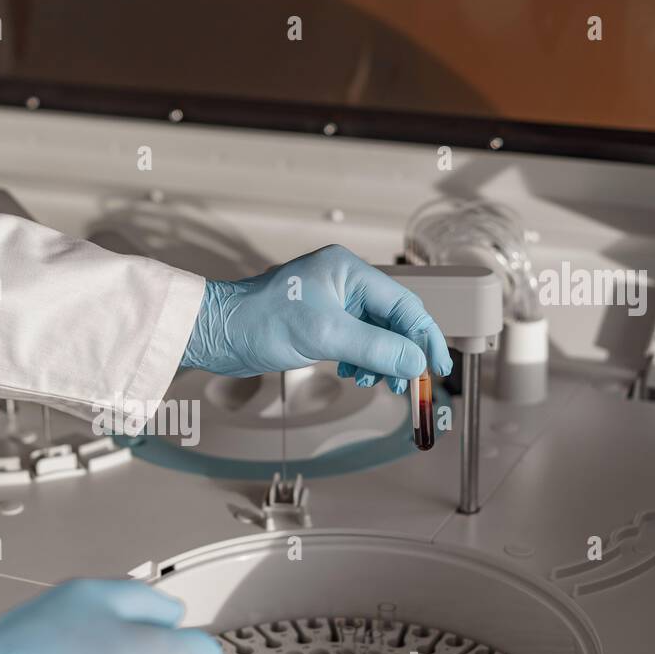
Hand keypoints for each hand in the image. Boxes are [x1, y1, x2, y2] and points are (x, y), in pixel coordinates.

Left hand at [182, 244, 454, 392]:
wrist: (217, 333)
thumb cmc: (259, 322)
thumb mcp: (325, 336)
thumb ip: (376, 347)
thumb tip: (414, 361)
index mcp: (349, 271)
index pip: (404, 304)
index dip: (424, 337)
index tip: (437, 365)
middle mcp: (343, 282)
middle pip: (392, 319)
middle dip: (400, 352)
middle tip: (407, 383)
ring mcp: (330, 302)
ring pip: (374, 333)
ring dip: (379, 360)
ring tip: (371, 380)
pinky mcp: (318, 322)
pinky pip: (354, 341)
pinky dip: (360, 359)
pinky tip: (352, 372)